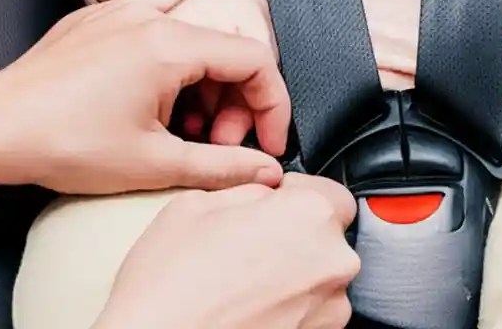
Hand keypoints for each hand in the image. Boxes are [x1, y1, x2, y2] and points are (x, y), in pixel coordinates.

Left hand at [0, 0, 290, 194]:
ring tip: (189, 123)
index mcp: (170, 47)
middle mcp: (149, 19)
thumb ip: (221, 166)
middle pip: (225, 51)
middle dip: (235, 103)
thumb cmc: (58, 142)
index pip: (254, 62)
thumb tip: (263, 170)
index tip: (266, 142)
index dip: (271, 107)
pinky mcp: (97, 21)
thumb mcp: (153, 165)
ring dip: (208, 79)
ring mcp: (120, 14)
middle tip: (218, 145)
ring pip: (193, 33)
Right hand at [94, 174, 360, 328]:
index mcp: (307, 215)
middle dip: (292, 237)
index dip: (296, 198)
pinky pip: (311, 312)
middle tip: (246, 248)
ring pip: (318, 277)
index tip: (273, 208)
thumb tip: (265, 191)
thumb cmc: (169, 288)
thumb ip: (247, 189)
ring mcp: (330, 308)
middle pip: (325, 237)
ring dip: (290, 276)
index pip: (330, 194)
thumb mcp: (194, 205)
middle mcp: (332, 261)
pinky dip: (288, 309)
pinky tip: (247, 308)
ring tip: (240, 285)